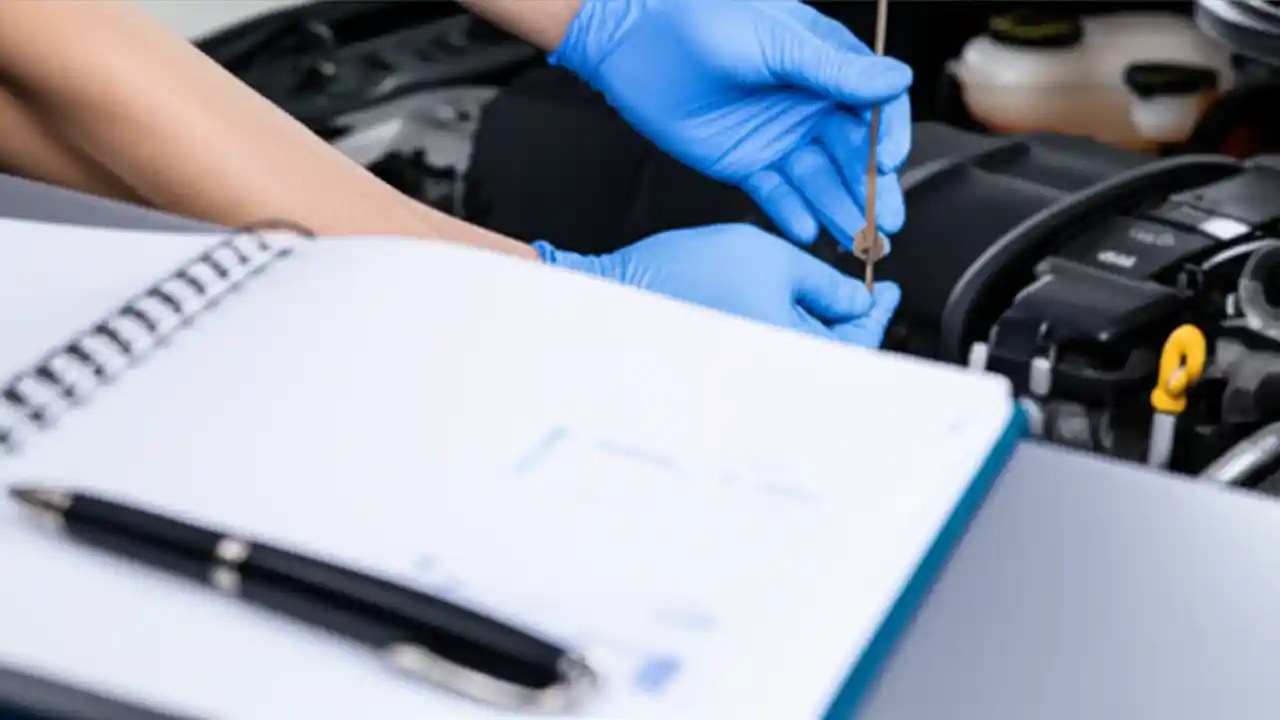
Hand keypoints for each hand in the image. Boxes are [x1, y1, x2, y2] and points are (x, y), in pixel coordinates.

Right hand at [533, 224, 900, 346]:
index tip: (885, 288)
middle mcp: (774, 376)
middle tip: (863, 295)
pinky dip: (790, 335)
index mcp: (794, 353)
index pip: (858, 343)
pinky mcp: (727, 373)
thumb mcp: (773, 258)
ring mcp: (749, 378)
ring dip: (822, 331)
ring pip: (804, 360)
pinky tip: (787, 309)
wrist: (622, 291)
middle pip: (834, 361)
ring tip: (825, 298)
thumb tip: (858, 301)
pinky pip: (773, 358)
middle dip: (852, 325)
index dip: (877, 312)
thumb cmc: (688, 273)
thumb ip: (827, 283)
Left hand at [550, 0, 912, 248]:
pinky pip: (777, 194)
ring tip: (855, 240)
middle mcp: (809, 104)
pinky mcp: (747, 163)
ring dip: (839, 209)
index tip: (889, 163)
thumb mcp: (774, 41)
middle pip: (853, 154)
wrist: (632, 42)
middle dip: (870, 190)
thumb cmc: (700, 20)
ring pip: (819, 180)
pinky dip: (792, 213)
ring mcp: (780, 137)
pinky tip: (807, 230)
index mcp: (826, 64)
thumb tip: (897, 79)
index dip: (888, 137)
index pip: (874, 107)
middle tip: (885, 224)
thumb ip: (833, 69)